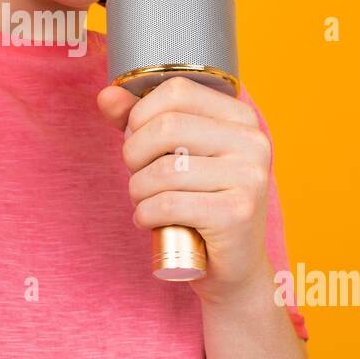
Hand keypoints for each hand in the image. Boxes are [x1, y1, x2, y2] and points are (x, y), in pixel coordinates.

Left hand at [97, 76, 274, 306]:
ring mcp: (248, 178)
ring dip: (137, 190)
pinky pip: (169, 204)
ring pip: (164, 170)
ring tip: (144, 202)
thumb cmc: (199, 203)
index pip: (177, 90)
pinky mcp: (237, 214)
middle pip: (167, 127)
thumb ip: (140, 122)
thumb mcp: (173, 156)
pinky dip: (146, 214)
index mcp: (241, 118)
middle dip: (134, 154)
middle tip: (137, 177)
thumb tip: (107, 96)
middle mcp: (253, 142)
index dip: (141, 114)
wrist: (234, 268)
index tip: (137, 141)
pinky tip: (149, 221)